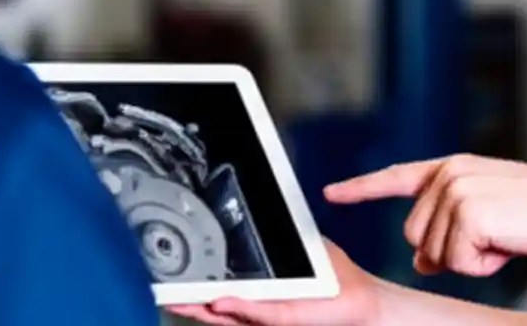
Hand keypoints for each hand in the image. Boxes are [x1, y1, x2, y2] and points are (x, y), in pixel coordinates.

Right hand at [167, 240, 379, 325]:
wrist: (364, 300)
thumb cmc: (334, 279)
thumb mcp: (300, 250)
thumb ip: (278, 239)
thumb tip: (260, 211)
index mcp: (261, 291)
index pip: (220, 290)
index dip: (194, 286)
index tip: (169, 278)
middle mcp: (261, 306)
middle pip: (216, 307)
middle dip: (188, 300)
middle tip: (162, 291)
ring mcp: (272, 314)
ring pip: (230, 315)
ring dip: (204, 308)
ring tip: (180, 300)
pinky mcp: (288, 317)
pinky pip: (261, 313)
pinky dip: (240, 307)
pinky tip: (221, 301)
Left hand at [325, 154, 526, 277]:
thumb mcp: (488, 216)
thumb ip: (450, 228)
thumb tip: (422, 262)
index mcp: (453, 167)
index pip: (397, 177)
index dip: (361, 187)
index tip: (331, 192)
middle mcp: (448, 174)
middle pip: (414, 236)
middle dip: (448, 251)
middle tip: (496, 239)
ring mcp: (455, 192)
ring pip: (434, 254)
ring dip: (470, 259)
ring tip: (507, 237)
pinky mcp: (466, 214)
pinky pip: (456, 264)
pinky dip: (484, 266)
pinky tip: (509, 244)